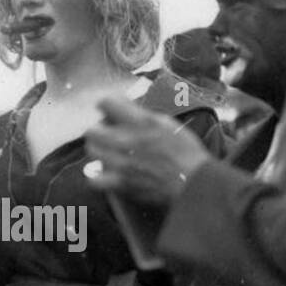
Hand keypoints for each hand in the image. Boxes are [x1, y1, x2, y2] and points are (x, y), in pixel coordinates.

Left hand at [84, 98, 211, 208]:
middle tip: (108, 133)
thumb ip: (144, 116)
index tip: (111, 110)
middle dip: (99, 129)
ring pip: (92, 151)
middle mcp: (126, 140)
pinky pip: (94, 180)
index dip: (106, 105)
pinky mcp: (121, 183)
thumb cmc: (186, 152)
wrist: (194, 182)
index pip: (106, 103)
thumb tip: (127, 110)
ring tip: (108, 152)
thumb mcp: (167, 124)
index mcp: (140, 121)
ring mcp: (121, 163)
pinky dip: (96, 176)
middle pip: (92, 130)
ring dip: (98, 150)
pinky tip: (102, 173)